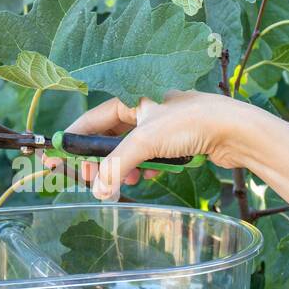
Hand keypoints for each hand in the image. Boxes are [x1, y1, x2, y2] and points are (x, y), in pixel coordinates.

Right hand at [54, 91, 259, 199]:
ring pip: (127, 151)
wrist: (234, 129)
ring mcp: (158, 126)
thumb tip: (97, 190)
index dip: (71, 142)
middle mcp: (142, 109)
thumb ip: (116, 166)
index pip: (90, 122)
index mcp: (130, 99)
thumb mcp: (146, 141)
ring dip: (122, 168)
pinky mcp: (173, 142)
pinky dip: (143, 169)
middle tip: (90, 180)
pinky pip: (147, 158)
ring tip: (125, 181)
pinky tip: (147, 176)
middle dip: (98, 161)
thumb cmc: (191, 122)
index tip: (54, 160)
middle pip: (107, 139)